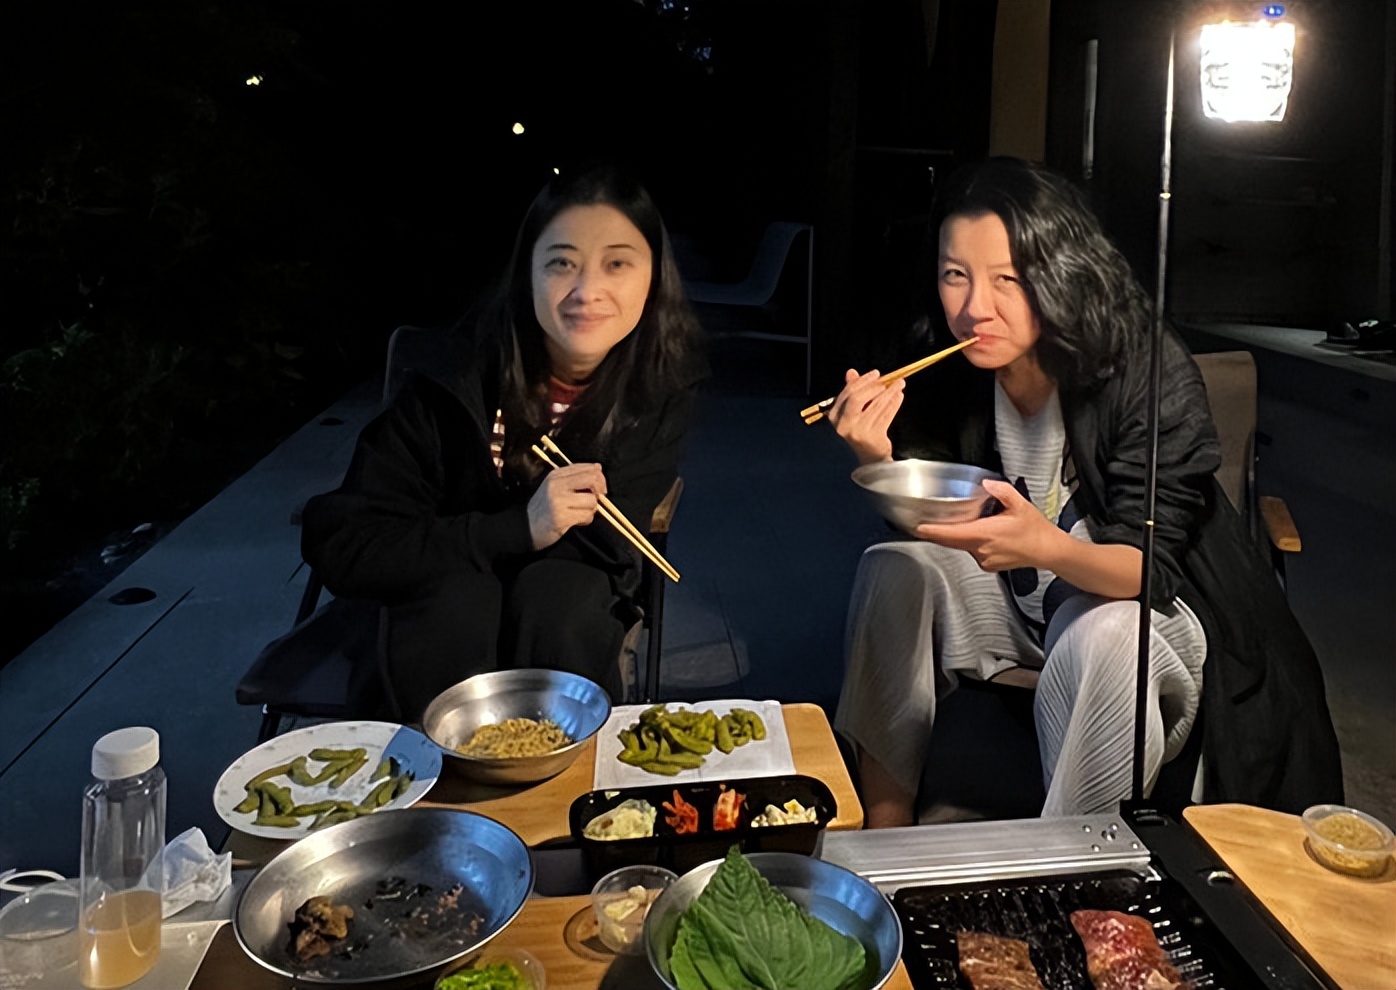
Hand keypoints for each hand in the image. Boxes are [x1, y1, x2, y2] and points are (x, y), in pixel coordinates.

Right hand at [527, 462, 605, 548]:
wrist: (526, 526)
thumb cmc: (544, 507)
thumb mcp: (554, 486)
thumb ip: (574, 477)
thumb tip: (598, 468)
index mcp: (556, 475)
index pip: (587, 468)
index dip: (600, 477)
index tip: (600, 488)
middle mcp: (557, 485)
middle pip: (592, 480)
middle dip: (600, 491)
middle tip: (595, 499)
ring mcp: (559, 501)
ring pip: (592, 501)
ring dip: (591, 509)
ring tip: (581, 512)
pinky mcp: (562, 517)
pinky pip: (587, 516)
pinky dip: (586, 520)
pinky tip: (576, 521)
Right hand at [826, 368, 903, 464]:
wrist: (869, 455)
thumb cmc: (860, 429)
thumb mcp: (853, 411)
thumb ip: (852, 391)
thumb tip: (851, 372)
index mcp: (835, 416)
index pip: (848, 393)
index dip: (863, 381)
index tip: (876, 374)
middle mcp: (844, 424)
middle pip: (857, 398)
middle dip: (874, 386)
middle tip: (888, 380)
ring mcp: (858, 431)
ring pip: (876, 406)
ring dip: (889, 393)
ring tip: (899, 384)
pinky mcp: (873, 436)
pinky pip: (885, 416)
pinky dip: (893, 404)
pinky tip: (899, 396)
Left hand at [915, 479, 1055, 570]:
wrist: (1048, 551)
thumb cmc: (1035, 530)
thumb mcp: (1020, 504)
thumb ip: (1001, 491)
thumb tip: (986, 484)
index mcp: (986, 534)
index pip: (952, 533)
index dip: (933, 531)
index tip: (918, 527)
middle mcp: (981, 550)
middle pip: (950, 541)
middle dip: (936, 533)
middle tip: (924, 523)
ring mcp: (984, 560)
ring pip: (960, 547)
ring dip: (955, 536)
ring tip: (957, 523)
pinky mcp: (987, 565)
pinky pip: (971, 552)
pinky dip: (968, 543)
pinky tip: (977, 534)